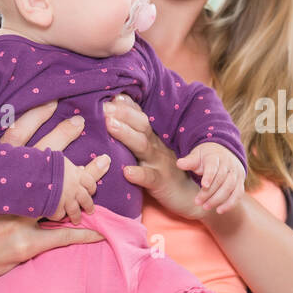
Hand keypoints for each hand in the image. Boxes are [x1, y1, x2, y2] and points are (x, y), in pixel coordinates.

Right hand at [0, 100, 108, 292]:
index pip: (13, 139)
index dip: (34, 119)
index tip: (53, 102)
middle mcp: (4, 196)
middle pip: (41, 160)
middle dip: (62, 137)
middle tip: (80, 121)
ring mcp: (17, 221)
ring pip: (59, 196)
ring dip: (84, 181)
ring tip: (103, 163)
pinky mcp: (25, 246)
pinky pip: (60, 238)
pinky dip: (82, 234)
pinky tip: (101, 229)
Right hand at [49, 154, 109, 222]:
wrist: (32, 172)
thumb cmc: (44, 162)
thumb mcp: (59, 159)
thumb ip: (70, 166)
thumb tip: (81, 168)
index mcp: (76, 174)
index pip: (90, 182)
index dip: (91, 188)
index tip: (90, 191)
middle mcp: (74, 188)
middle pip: (86, 199)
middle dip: (88, 205)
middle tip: (90, 211)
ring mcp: (66, 199)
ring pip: (75, 210)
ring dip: (76, 216)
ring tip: (77, 221)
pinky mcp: (56, 208)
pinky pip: (60, 215)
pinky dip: (58, 216)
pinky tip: (56, 217)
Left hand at [101, 94, 207, 220]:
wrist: (189, 197)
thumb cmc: (164, 174)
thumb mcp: (151, 154)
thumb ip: (136, 139)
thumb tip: (114, 121)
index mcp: (152, 139)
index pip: (139, 117)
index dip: (126, 106)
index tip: (110, 95)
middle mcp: (156, 147)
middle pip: (141, 125)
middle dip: (122, 113)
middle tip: (104, 106)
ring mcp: (159, 164)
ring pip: (143, 146)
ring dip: (126, 134)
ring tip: (110, 125)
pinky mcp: (161, 183)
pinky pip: (149, 178)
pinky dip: (138, 174)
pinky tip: (126, 172)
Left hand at [176, 142, 245, 214]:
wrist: (223, 152)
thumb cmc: (205, 157)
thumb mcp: (196, 155)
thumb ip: (189, 161)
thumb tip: (179, 163)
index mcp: (215, 157)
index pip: (213, 166)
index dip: (209, 176)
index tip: (203, 185)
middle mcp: (228, 164)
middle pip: (221, 179)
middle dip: (209, 193)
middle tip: (197, 202)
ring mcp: (236, 173)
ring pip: (230, 187)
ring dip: (218, 199)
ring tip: (205, 207)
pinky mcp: (240, 181)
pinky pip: (238, 194)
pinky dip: (230, 203)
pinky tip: (219, 211)